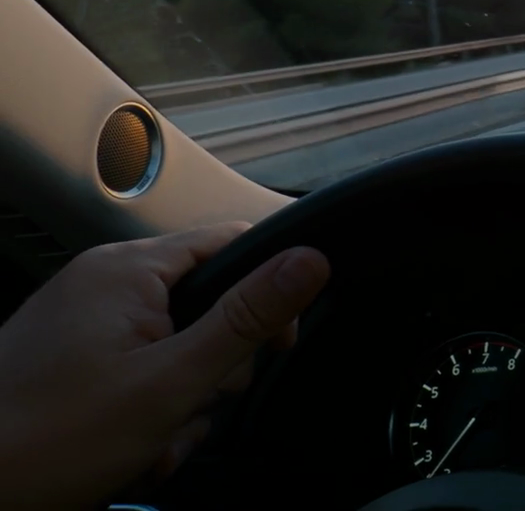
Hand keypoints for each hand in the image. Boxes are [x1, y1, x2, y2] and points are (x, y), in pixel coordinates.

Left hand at [0, 224, 329, 510]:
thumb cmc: (50, 441)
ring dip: (180, 404)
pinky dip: (149, 412)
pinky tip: (133, 446)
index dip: (268, 293)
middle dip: (213, 372)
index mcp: (126, 271)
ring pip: (177, 349)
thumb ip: (246, 319)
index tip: (278, 343)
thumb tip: (307, 263)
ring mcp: (83, 322)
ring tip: (151, 441)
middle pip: (208, 306)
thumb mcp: (171, 381)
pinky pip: (141, 372)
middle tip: (188, 409)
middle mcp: (101, 285)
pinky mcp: (73, 358)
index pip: (232, 243)